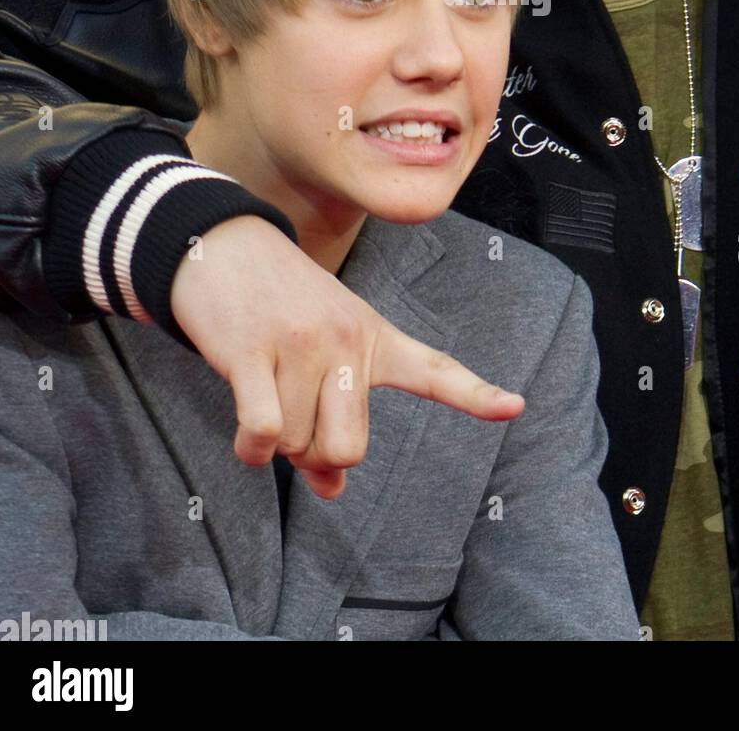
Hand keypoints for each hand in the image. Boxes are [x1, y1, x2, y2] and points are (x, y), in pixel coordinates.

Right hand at [170, 216, 523, 498]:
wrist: (222, 246)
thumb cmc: (277, 308)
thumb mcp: (320, 352)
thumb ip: (334, 420)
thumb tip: (332, 491)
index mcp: (374, 337)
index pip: (433, 370)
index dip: (476, 394)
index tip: (515, 407)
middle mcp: (347, 339)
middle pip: (349, 447)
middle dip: (315, 454)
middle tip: (294, 423)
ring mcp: (302, 342)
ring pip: (297, 444)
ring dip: (275, 443)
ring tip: (263, 395)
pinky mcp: (252, 350)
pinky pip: (265, 431)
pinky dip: (252, 448)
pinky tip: (246, 432)